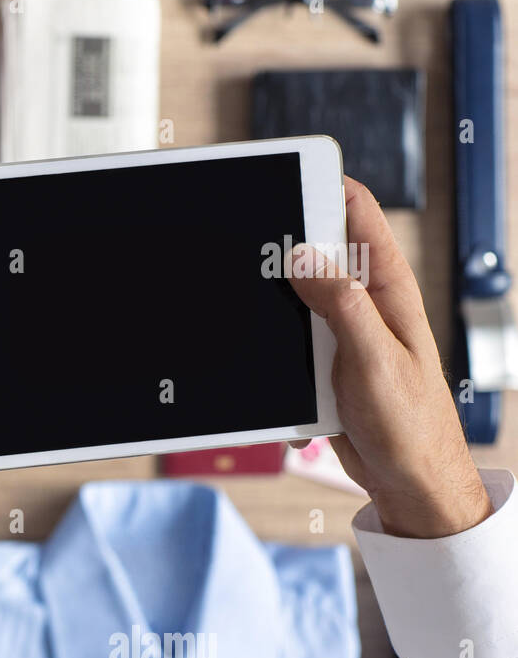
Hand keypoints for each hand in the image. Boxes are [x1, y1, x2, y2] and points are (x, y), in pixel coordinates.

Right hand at [286, 177, 490, 537]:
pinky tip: (270, 364)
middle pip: (314, 248)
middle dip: (280, 244)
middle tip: (248, 250)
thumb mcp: (374, 357)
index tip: (282, 176)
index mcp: (388, 288)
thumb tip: (301, 255)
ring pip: (293, 296)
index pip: (356, 211)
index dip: (321, 185)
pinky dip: (272, 348)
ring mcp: (343, 331)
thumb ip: (340, 302)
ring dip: (272, 305)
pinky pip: (287, 341)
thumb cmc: (410, 424)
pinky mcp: (324, 362)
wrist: (409, 480)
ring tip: (257, 314)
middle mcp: (365, 302)